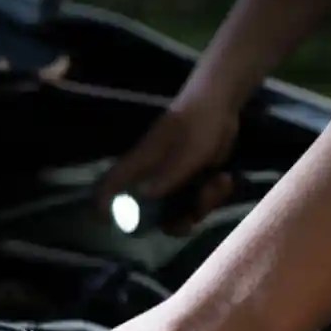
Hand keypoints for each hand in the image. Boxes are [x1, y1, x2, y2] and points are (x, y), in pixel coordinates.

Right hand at [96, 94, 239, 234]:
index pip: (110, 188)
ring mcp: (172, 182)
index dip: (104, 208)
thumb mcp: (188, 152)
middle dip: (175, 223)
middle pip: (151, 216)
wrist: (220, 105)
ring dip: (202, 206)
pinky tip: (225, 180)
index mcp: (140, 167)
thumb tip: (146, 196)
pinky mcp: (191, 181)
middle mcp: (152, 179)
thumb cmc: (197, 123)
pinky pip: (197, 202)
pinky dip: (213, 196)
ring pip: (179, 211)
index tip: (113, 225)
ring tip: (220, 184)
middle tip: (192, 219)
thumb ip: (169, 175)